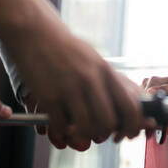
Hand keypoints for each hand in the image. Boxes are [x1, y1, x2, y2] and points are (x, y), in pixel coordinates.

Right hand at [2, 12, 150, 147]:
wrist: (34, 32)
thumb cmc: (66, 48)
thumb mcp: (94, 58)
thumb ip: (109, 80)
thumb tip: (130, 99)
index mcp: (106, 71)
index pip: (131, 106)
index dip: (133, 126)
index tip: (127, 133)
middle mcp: (92, 80)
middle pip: (109, 122)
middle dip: (106, 134)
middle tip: (99, 134)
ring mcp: (70, 89)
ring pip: (87, 128)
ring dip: (83, 135)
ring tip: (78, 131)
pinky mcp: (49, 96)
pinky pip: (61, 126)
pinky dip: (61, 131)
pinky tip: (59, 124)